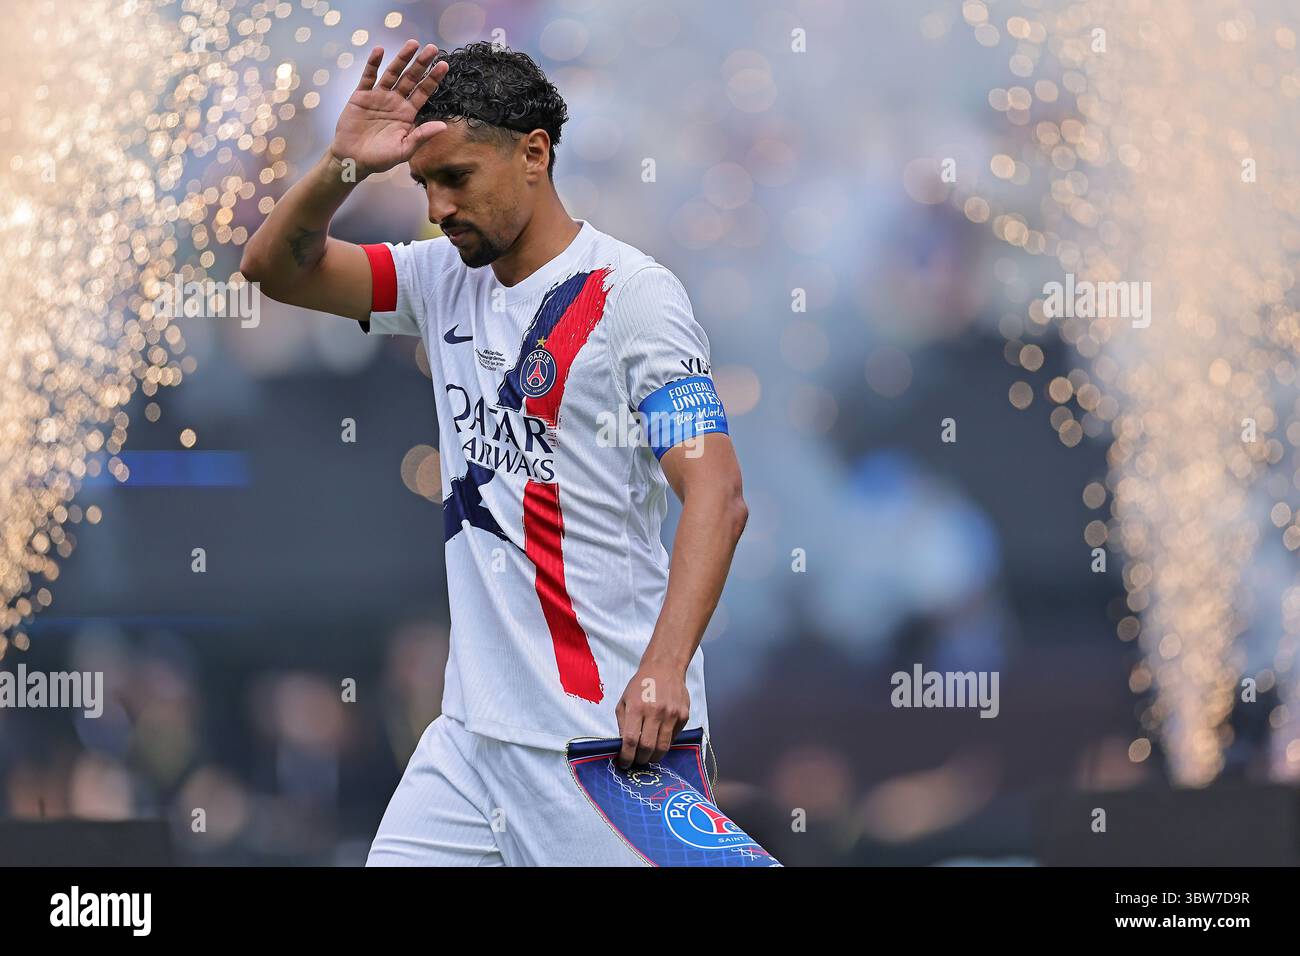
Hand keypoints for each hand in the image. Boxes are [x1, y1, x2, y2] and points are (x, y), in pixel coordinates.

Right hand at [331, 40, 448, 177]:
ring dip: (402, 58)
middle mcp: (395, 102)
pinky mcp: (361, 95)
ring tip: (412, 44)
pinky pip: (368, 76)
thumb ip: (422, 135)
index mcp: (408, 114)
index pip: (423, 92)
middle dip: (421, 64)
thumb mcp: (404, 150)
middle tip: (433, 48)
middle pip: (411, 78)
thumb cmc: (380, 158)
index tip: (444, 65)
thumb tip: (443, 126)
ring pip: (392, 73)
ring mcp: (379, 96)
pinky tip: (379, 51)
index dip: (433, 79)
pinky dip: (373, 64)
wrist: (353, 160)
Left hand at [615, 659, 690, 768]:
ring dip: (653, 757)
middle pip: (647, 747)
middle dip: (640, 760)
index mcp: (637, 707)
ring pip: (663, 747)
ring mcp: (671, 714)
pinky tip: (659, 740)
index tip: (624, 763)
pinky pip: (674, 738)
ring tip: (648, 757)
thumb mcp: (624, 701)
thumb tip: (624, 746)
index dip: (626, 756)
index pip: (630, 740)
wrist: (665, 667)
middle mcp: (655, 711)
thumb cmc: (641, 685)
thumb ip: (623, 724)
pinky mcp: (683, 716)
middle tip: (636, 761)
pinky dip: (665, 744)